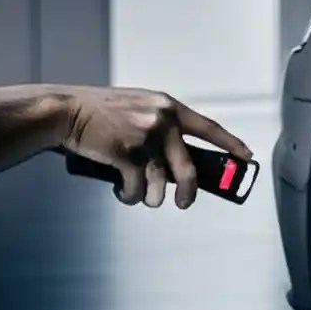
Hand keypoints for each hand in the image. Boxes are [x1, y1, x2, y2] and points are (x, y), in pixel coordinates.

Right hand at [57, 86, 252, 208]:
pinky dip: (129, 196)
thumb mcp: (139, 108)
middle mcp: (163, 121)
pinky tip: (122, 190)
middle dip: (188, 193)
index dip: (231, 144)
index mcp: (169, 107)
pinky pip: (136, 189)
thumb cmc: (99, 113)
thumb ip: (162, 127)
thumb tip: (181, 160)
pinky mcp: (127, 154)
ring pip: (161, 185)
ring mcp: (146, 138)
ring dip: (149, 197)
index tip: (246, 157)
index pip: (209, 128)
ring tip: (138, 194)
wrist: (65, 111)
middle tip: (184, 202)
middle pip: (189, 170)